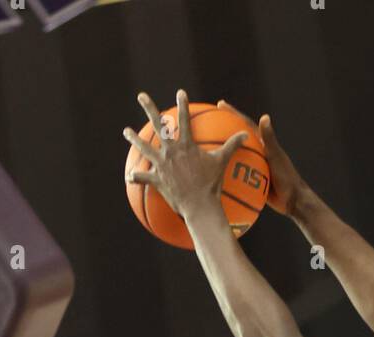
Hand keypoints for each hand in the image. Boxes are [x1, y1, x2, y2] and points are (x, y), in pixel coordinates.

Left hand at [124, 90, 246, 221]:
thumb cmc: (212, 185)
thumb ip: (232, 146)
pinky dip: (136, 177)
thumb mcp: (222, 163)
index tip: (180, 93)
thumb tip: (246, 134)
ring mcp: (162, 165)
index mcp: (186, 145)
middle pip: (157, 125)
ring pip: (144, 147)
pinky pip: (143, 177)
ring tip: (127, 131)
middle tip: (141, 96)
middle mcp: (171, 151)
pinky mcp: (157, 180)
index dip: (183, 105)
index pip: (184, 119)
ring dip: (134, 139)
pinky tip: (129, 176)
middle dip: (149, 108)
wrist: (200, 206)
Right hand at [216, 100, 305, 214]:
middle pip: (236, 138)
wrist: (293, 202)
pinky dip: (225, 174)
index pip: (245, 125)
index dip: (233, 114)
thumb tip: (264, 117)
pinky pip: (235, 175)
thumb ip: (269, 139)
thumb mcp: (276, 157)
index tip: (220, 104)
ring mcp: (254, 167)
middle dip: (222, 129)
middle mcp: (257, 153)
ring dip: (220, 152)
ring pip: (233, 157)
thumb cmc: (287, 178)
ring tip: (204, 148)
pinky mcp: (252, 181)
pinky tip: (212, 176)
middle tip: (207, 121)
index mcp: (262, 144)